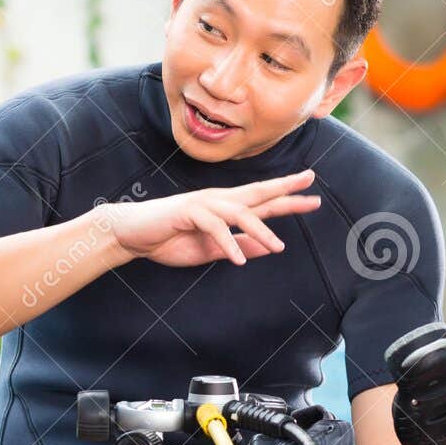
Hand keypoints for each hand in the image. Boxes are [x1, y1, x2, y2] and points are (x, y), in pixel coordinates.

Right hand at [107, 171, 318, 267]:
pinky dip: (227, 243)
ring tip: (278, 247)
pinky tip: (238, 259)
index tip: (312, 195)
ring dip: (260, 229)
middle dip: (285, 189)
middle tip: (310, 185)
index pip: (262, 201)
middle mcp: (218, 200)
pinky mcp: (188, 211)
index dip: (287, 197)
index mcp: (225, 208)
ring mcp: (204, 203)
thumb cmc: (169, 240)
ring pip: (239, 212)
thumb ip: (239, 246)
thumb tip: (267, 248)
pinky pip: (214, 227)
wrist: (133, 235)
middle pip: (258, 193)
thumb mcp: (211, 249)